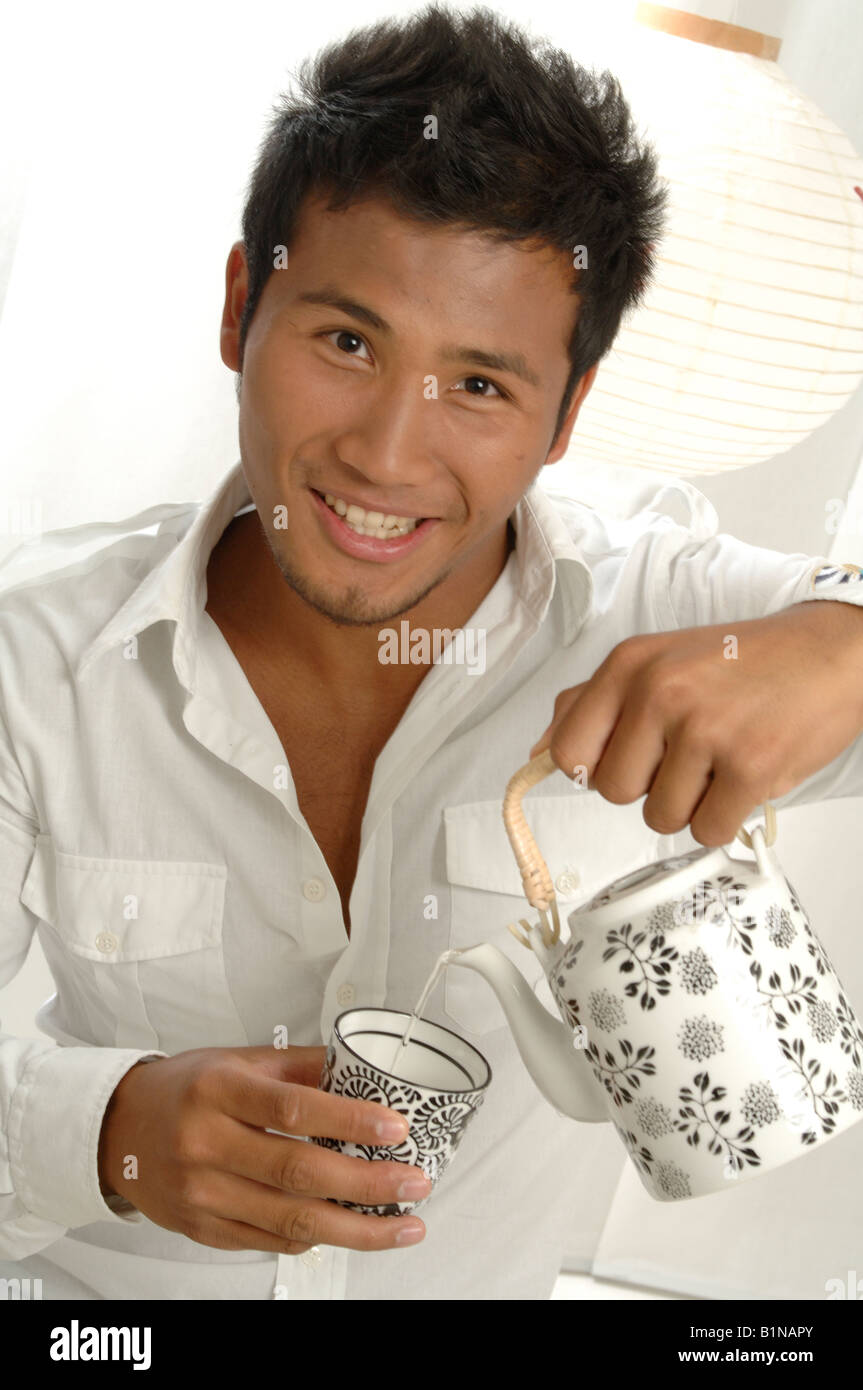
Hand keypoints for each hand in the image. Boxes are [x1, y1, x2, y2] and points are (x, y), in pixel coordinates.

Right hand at [98, 1044, 429, 1254]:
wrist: (118, 1130)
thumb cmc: (185, 1088)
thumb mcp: (239, 1060)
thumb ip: (301, 1068)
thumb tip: (365, 1074)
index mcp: (220, 1090)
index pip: (293, 1108)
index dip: (350, 1120)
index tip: (396, 1128)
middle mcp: (207, 1143)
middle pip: (300, 1173)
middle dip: (369, 1184)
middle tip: (415, 1183)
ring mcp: (203, 1193)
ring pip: (292, 1221)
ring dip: (357, 1229)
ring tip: (402, 1225)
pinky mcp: (203, 1229)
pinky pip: (270, 1240)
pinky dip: (315, 1238)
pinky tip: (348, 1230)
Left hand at [529, 601, 862, 847]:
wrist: (830, 652)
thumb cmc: (744, 662)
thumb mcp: (659, 660)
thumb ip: (592, 702)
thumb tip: (540, 752)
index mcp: (629, 664)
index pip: (568, 751)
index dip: (594, 769)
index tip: (628, 760)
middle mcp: (660, 691)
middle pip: (614, 792)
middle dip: (648, 787)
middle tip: (687, 755)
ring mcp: (705, 729)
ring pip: (660, 818)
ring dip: (691, 804)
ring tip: (720, 761)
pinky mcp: (749, 766)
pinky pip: (708, 831)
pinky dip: (725, 818)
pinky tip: (744, 777)